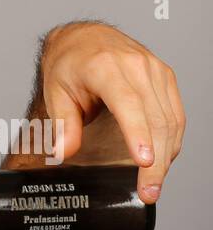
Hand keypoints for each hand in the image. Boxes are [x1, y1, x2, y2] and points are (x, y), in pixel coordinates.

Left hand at [38, 21, 184, 203]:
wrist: (84, 38)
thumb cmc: (68, 65)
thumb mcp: (55, 92)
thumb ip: (63, 123)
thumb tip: (64, 152)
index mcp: (107, 68)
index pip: (128, 104)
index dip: (138, 134)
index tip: (144, 161)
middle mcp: (137, 67)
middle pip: (155, 119)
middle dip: (154, 161)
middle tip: (148, 191)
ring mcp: (156, 71)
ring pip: (170, 119)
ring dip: (166, 155)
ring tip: (153, 185)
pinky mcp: (166, 78)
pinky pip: (175, 114)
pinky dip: (172, 140)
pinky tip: (162, 161)